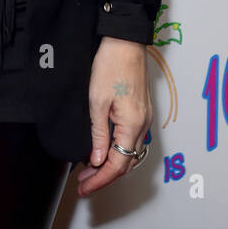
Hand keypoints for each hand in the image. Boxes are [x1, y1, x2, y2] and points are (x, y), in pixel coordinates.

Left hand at [75, 36, 151, 195]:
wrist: (124, 41)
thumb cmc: (111, 65)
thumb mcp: (97, 102)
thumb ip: (99, 134)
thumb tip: (96, 160)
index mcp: (132, 124)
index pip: (118, 164)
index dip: (100, 180)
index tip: (84, 187)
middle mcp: (143, 125)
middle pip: (126, 163)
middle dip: (104, 176)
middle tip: (83, 183)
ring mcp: (144, 118)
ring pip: (130, 153)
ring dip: (111, 165)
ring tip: (89, 171)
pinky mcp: (140, 111)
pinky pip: (131, 141)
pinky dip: (118, 152)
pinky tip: (103, 152)